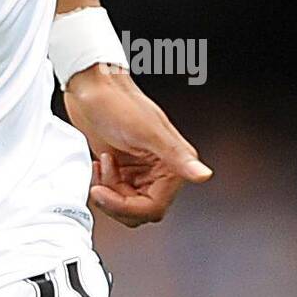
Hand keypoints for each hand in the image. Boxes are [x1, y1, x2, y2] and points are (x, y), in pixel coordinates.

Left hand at [62, 64, 212, 226]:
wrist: (91, 86)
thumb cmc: (118, 102)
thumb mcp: (146, 131)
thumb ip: (176, 156)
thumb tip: (204, 175)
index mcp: (173, 164)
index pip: (153, 207)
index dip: (126, 207)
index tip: (104, 193)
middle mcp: (160, 170)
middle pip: (139, 211)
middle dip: (116, 201)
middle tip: (100, 182)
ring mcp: (139, 170)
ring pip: (125, 205)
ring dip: (108, 191)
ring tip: (103, 164)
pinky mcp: (123, 167)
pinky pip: (114, 193)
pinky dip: (102, 184)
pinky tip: (99, 163)